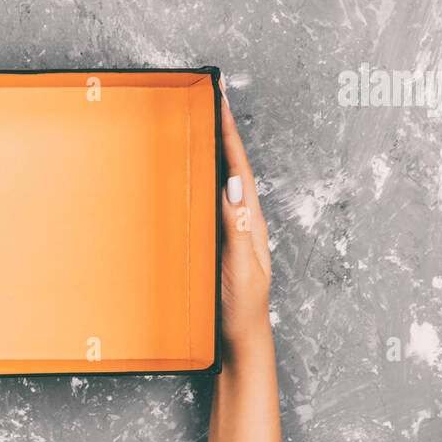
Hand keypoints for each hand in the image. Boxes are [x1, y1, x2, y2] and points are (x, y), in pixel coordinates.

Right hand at [218, 81, 271, 357]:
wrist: (240, 342)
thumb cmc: (241, 308)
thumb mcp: (240, 267)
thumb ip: (238, 227)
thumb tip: (233, 184)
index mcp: (251, 222)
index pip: (239, 168)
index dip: (228, 133)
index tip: (219, 99)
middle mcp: (243, 222)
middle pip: (232, 167)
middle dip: (222, 133)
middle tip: (210, 101)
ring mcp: (231, 234)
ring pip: (221, 184)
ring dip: (213, 155)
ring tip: (201, 128)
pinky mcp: (218, 246)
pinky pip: (210, 205)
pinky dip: (202, 183)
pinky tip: (190, 182)